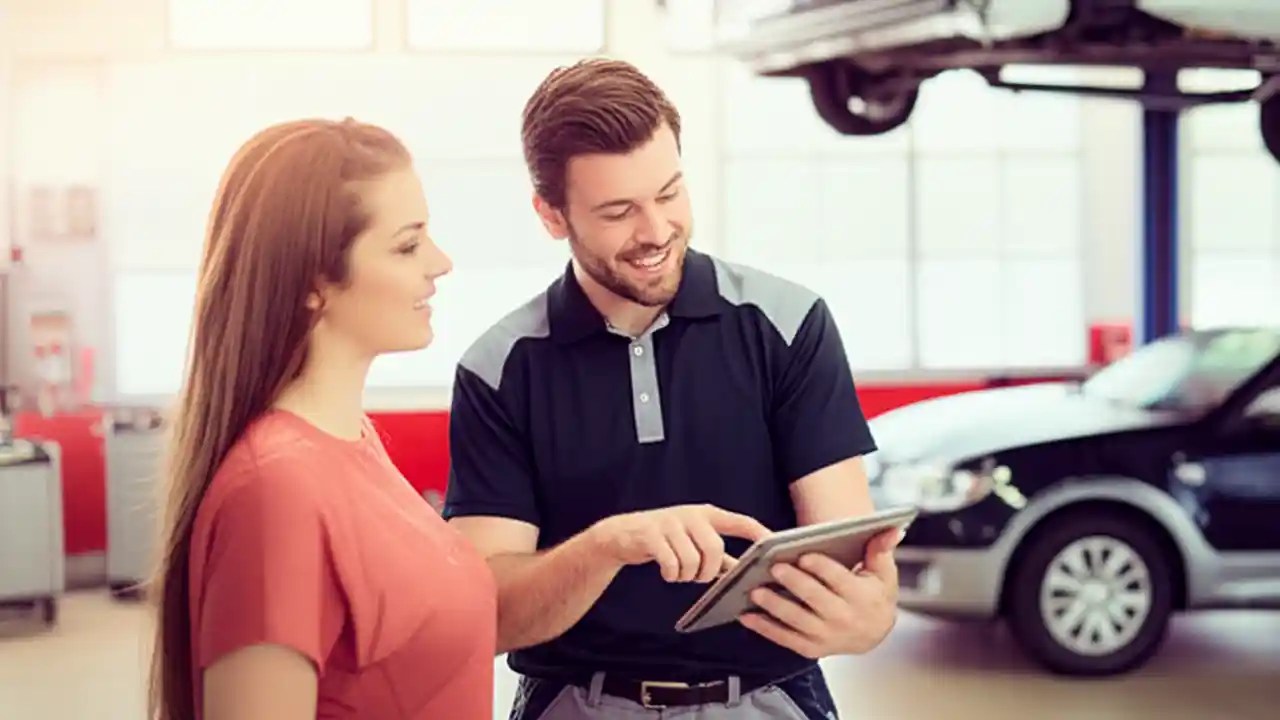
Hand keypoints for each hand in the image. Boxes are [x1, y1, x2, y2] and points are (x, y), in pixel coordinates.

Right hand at [590, 504, 771, 582]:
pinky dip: (671, 575)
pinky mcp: (652, 534)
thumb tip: (745, 572)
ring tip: (680, 573)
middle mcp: (692, 515)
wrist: (623, 534)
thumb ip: (720, 557)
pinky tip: (667, 572)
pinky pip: (672, 564)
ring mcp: (671, 523)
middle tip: (698, 576)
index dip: (760, 533)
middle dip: (708, 571)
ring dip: (687, 575)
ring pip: (692, 561)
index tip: (775, 544)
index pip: (741, 522)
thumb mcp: (694, 541)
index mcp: (708, 515)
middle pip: (715, 549)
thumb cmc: (666, 540)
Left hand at [739, 527, 901, 657]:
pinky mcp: (810, 648)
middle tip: (774, 568)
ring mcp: (826, 637)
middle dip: (795, 583)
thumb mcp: (883, 571)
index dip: (822, 568)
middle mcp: (844, 620)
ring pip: (796, 621)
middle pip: (815, 600)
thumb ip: (881, 548)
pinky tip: (746, 614)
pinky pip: (784, 638)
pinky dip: (764, 628)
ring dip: (774, 606)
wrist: (874, 633)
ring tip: (756, 590)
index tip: (804, 555)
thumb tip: (892, 527)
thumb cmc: (875, 595)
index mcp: (862, 598)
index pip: (840, 581)